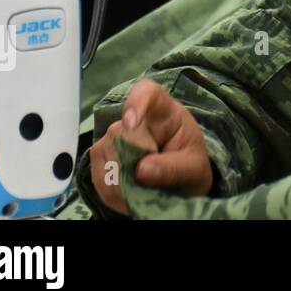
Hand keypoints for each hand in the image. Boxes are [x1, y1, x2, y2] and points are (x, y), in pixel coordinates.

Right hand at [89, 79, 212, 214]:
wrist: (180, 181)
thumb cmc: (190, 165)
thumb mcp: (193, 168)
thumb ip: (173, 168)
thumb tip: (141, 169)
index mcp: (164, 112)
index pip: (148, 93)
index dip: (136, 102)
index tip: (131, 121)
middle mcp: (134, 119)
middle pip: (121, 133)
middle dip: (132, 164)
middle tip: (150, 184)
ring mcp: (114, 137)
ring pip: (105, 155)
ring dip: (121, 183)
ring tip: (143, 194)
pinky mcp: (101, 156)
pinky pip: (97, 174)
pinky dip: (112, 192)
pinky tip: (129, 198)